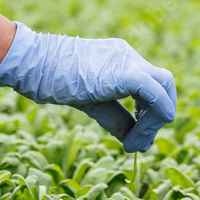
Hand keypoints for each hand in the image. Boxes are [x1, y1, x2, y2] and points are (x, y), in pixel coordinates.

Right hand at [0, 23, 176, 151]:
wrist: (34, 65)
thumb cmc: (52, 80)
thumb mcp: (92, 102)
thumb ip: (117, 118)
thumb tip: (136, 143)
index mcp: (120, 59)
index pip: (151, 84)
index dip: (149, 114)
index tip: (135, 138)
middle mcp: (128, 56)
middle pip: (164, 83)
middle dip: (158, 115)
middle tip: (140, 140)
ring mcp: (128, 60)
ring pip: (165, 86)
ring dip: (157, 119)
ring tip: (135, 143)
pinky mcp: (127, 72)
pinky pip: (156, 94)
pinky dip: (153, 119)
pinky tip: (137, 139)